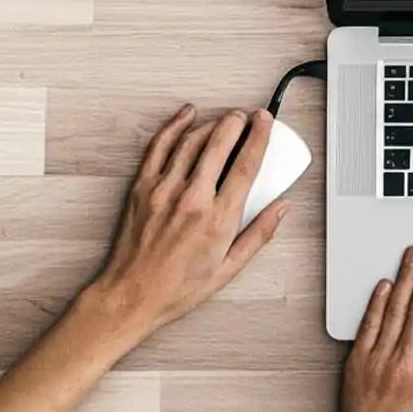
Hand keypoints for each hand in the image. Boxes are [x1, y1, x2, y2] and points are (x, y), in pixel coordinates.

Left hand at [85, 104, 289, 335]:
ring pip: (191, 141)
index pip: (246, 165)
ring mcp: (163, 190)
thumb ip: (259, 233)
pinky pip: (159, 147)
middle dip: (236, 122)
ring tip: (225, 118)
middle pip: (219, 144)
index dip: (259, 137)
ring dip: (212, 123)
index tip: (264, 122)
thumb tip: (282, 207)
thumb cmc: (178, 287)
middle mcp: (191, 199)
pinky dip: (174, 126)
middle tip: (247, 116)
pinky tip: (186, 116)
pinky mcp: (142, 188)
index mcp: (218, 219)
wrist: (131, 295)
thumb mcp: (230, 268)